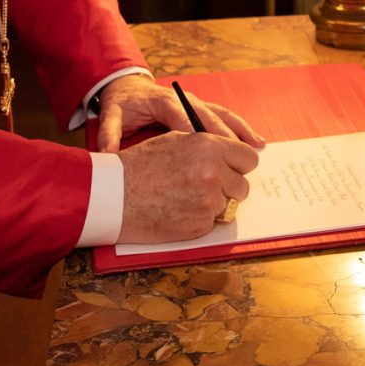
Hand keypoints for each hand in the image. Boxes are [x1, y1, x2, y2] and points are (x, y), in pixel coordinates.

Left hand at [95, 74, 264, 152]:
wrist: (127, 85)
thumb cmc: (122, 102)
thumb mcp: (111, 114)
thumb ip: (109, 132)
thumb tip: (106, 152)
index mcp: (164, 101)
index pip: (182, 119)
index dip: (195, 136)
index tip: (205, 155)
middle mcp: (185, 100)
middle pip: (209, 117)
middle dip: (224, 138)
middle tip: (239, 158)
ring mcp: (196, 102)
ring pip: (223, 116)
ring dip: (240, 132)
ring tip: (257, 148)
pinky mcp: (202, 108)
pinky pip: (226, 118)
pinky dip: (242, 130)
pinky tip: (256, 143)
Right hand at [117, 130, 260, 242]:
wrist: (115, 195)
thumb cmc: (141, 166)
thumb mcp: (175, 141)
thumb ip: (207, 146)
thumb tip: (229, 153)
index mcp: (208, 146)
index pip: (248, 158)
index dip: (240, 165)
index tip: (232, 170)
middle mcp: (213, 172)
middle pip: (243, 185)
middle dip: (229, 187)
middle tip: (208, 187)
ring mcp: (208, 201)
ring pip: (229, 205)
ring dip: (215, 204)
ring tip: (188, 197)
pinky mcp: (201, 224)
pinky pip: (213, 221)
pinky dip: (201, 218)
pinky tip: (180, 210)